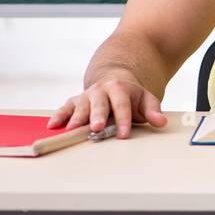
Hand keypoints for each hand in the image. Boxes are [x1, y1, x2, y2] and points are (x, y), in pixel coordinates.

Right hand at [48, 71, 167, 138]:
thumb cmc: (131, 96)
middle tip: (95, 128)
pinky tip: (53, 125)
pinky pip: (65, 108)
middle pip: (99, 104)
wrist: (115, 80)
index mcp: (120, 88)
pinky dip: (59, 116)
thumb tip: (161, 122)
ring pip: (81, 106)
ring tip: (72, 129)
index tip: (124, 134)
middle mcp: (101, 91)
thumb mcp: (146, 100)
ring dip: (76, 118)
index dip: (123, 120)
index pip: (122, 105)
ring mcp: (87, 96)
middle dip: (97, 116)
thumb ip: (153, 111)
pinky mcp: (75, 101)